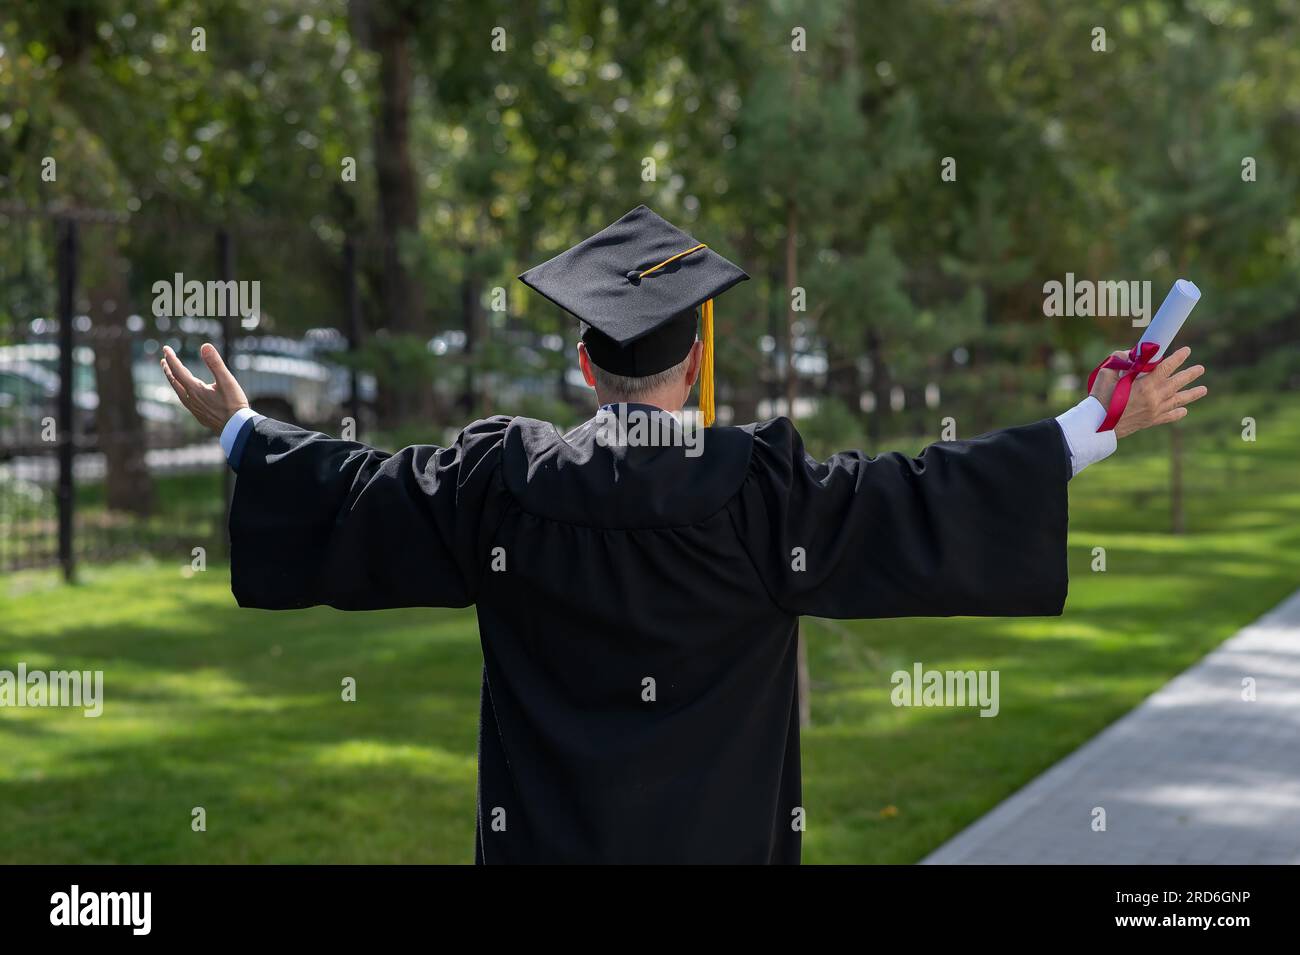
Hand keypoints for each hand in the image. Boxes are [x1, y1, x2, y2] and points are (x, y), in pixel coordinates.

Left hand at [160, 343, 249, 433]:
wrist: (237, 429)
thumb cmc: (234, 404)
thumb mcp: (227, 381)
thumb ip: (215, 363)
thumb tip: (205, 346)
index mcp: (195, 389)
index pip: (178, 370)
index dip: (171, 358)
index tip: (165, 348)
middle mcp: (191, 399)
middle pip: (175, 382)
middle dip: (168, 370)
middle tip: (163, 360)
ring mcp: (194, 409)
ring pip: (179, 392)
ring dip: (173, 381)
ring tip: (172, 375)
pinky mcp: (200, 416)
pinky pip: (185, 401)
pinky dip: (181, 392)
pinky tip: (187, 394)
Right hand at [1088, 345, 1206, 438]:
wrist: (1098, 425)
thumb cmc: (1100, 398)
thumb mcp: (1106, 374)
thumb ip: (1119, 360)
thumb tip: (1131, 355)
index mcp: (1145, 385)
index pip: (1166, 368)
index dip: (1178, 358)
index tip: (1186, 350)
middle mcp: (1154, 398)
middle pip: (1177, 383)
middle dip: (1190, 374)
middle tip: (1201, 368)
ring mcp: (1155, 411)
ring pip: (1178, 400)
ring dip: (1192, 394)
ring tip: (1204, 389)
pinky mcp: (1151, 421)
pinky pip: (1169, 416)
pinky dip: (1177, 413)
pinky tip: (1184, 410)